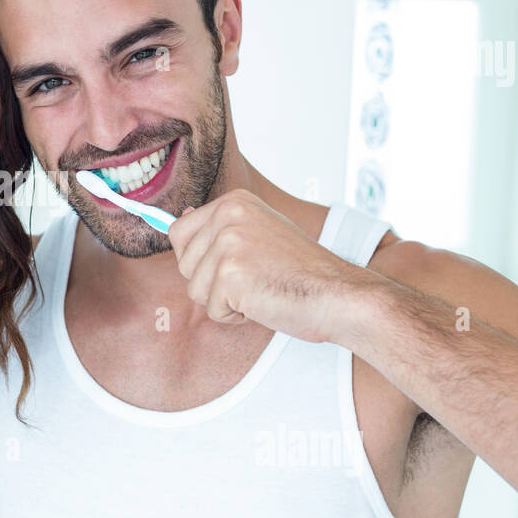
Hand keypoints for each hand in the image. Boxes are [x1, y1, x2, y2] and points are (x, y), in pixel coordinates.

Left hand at [166, 189, 371, 342]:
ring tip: (260, 289)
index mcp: (233, 201)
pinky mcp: (230, 273)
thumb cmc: (302, 272)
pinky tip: (264, 302)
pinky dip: (236, 316)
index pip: (179, 232)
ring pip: (195, 290)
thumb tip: (180, 216)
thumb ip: (221, 227)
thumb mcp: (261, 233)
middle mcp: (228, 214)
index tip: (233, 266)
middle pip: (184, 264)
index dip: (200, 260)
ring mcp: (228, 243)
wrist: (339, 295)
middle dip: (212, 284)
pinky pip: (212, 310)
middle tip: (254, 279)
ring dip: (225, 301)